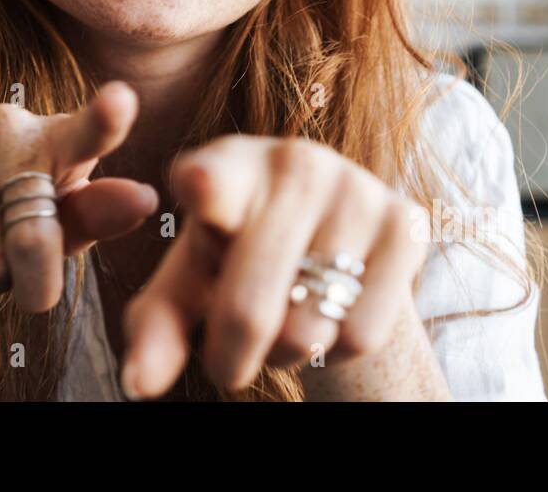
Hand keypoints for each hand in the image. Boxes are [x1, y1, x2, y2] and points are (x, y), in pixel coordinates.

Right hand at [0, 81, 157, 311]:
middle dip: (32, 278)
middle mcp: (9, 125)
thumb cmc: (19, 222)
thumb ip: (102, 214)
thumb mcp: (66, 225)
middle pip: (32, 231)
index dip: (105, 118)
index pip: (89, 130)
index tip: (121, 102)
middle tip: (26, 278)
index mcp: (59, 137)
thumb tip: (146, 198)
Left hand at [120, 135, 428, 396]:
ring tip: (285, 317)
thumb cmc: (234, 259)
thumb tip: (141, 384)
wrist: (331, 242)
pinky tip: (331, 311)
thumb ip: (157, 326)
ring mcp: (355, 187)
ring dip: (287, 352)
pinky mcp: (406, 222)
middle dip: (229, 356)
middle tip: (226, 365)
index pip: (214, 180)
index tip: (202, 190)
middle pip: (248, 307)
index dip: (208, 189)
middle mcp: (294, 162)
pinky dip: (337, 348)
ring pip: (307, 330)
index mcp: (225, 165)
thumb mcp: (188, 286)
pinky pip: (361, 333)